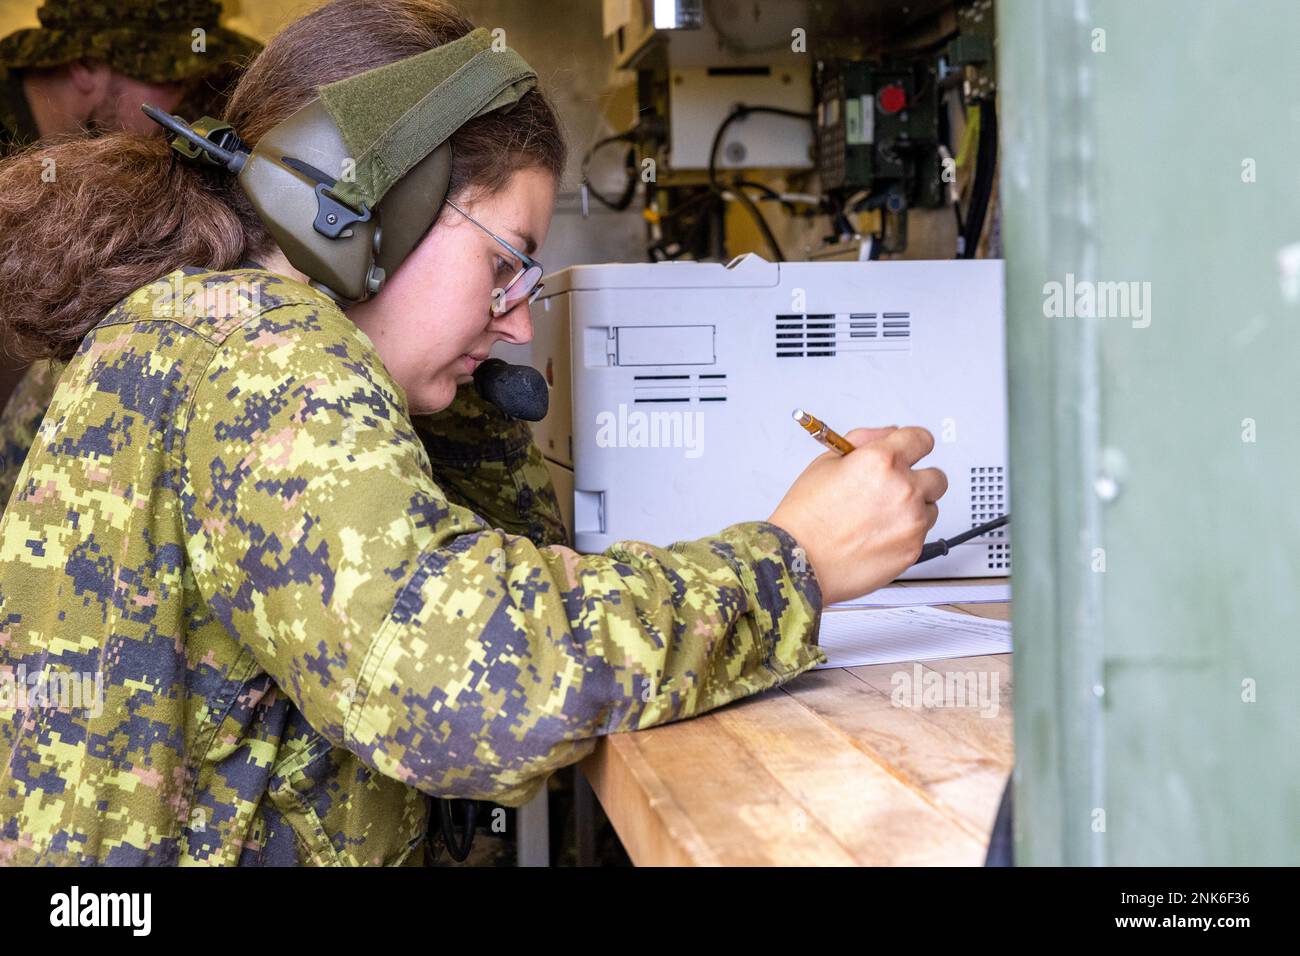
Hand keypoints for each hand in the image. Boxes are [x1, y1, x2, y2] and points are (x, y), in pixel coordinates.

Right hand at [767, 426, 947, 604]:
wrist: (798, 561)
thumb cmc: (805, 517)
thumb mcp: (825, 464)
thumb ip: (863, 440)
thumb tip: (887, 434)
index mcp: (881, 461)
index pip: (922, 439)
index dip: (914, 444)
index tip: (911, 451)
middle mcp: (903, 489)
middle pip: (936, 476)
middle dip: (918, 479)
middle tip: (894, 489)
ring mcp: (912, 521)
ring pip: (931, 508)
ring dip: (914, 509)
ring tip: (880, 517)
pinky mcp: (913, 550)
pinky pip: (921, 535)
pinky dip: (905, 535)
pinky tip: (877, 535)